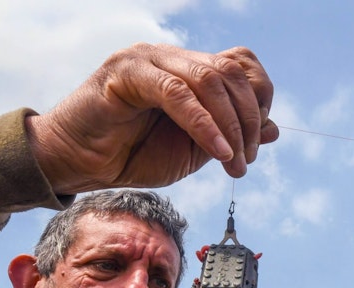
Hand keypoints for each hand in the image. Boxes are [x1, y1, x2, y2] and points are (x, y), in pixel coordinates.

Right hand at [25, 43, 278, 193]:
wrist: (79, 164)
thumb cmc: (133, 154)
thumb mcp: (195, 149)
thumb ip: (231, 136)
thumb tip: (275, 129)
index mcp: (190, 69)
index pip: (242, 64)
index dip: (259, 100)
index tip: (256, 144)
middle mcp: (172, 57)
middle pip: (232, 72)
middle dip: (249, 120)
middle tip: (246, 160)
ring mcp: (148, 59)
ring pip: (210, 79)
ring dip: (231, 125)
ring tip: (233, 162)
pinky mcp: (125, 73)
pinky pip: (177, 92)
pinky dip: (204, 124)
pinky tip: (217, 152)